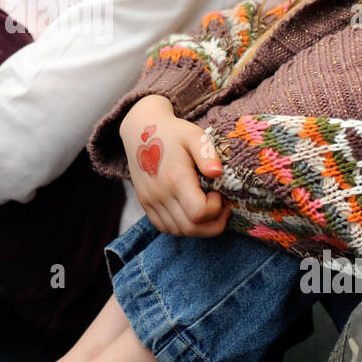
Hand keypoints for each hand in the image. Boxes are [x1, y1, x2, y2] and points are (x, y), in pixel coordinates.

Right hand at [120, 95, 229, 237]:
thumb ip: (207, 153)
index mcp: (175, 178)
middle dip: (213, 224)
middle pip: (191, 228)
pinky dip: (182, 227)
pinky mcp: (145, 204)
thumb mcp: (193, 135)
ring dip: (199, 228)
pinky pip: (165, 227)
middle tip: (222, 209)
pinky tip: (190, 214)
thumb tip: (217, 173)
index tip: (218, 194)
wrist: (140, 130)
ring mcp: (150, 201)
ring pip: (179, 231)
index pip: (198, 212)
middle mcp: (160, 194)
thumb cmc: (173, 132)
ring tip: (208, 211)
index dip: (215, 209)